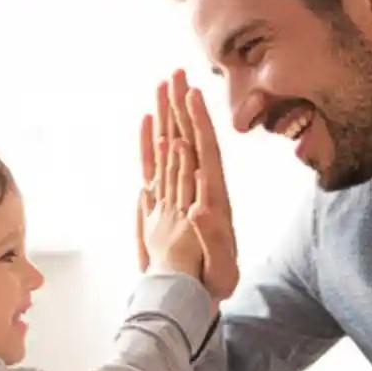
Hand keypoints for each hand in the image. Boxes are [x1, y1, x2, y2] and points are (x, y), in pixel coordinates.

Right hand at [137, 71, 239, 301]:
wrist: (204, 297)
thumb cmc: (214, 286)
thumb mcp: (221, 269)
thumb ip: (213, 238)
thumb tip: (199, 207)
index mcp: (214, 201)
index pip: (207, 153)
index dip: (200, 124)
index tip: (192, 95)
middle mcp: (201, 191)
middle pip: (191, 140)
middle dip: (183, 107)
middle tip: (175, 74)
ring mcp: (184, 193)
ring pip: (175, 147)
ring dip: (169, 117)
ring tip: (162, 87)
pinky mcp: (169, 202)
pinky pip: (160, 166)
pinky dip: (154, 145)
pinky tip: (150, 127)